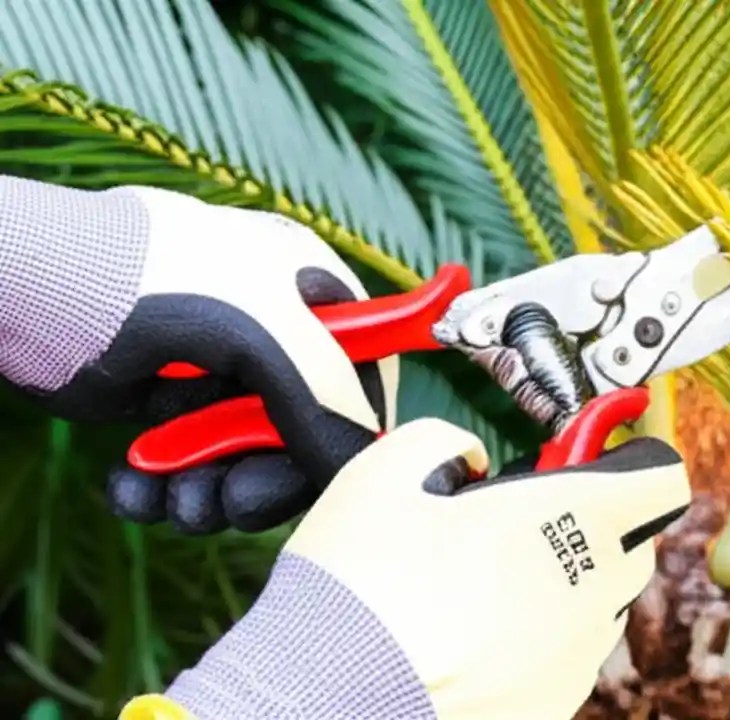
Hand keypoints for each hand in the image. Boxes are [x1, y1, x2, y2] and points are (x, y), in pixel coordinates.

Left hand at [0, 176, 394, 532]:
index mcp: (308, 287)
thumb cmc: (146, 285)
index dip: (350, 432)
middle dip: (264, 478)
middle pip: (301, 429)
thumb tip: (364, 465)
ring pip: (242, 456)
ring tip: (171, 499)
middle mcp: (270, 326)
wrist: (20, 284)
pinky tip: (132, 488)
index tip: (322, 479)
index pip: (363, 374)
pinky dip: (161, 486)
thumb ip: (326, 404)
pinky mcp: (160, 397)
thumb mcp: (261, 337)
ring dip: (209, 492)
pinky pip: (186, 460)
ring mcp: (213, 363)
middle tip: (231, 505)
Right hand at [146, 418, 689, 719]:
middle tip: (533, 515)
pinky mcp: (550, 706)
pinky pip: (566, 656)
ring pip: (600, 605)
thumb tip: (467, 457)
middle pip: (635, 545)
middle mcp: (591, 591)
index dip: (638, 463)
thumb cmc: (359, 586)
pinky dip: (540, 636)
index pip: (662, 482)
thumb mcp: (387, 470)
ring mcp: (574, 657)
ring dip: (568, 582)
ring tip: (489, 579)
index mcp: (570, 520)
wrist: (324, 698)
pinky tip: (475, 631)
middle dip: (600, 523)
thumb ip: (446, 441)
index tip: (601, 457)